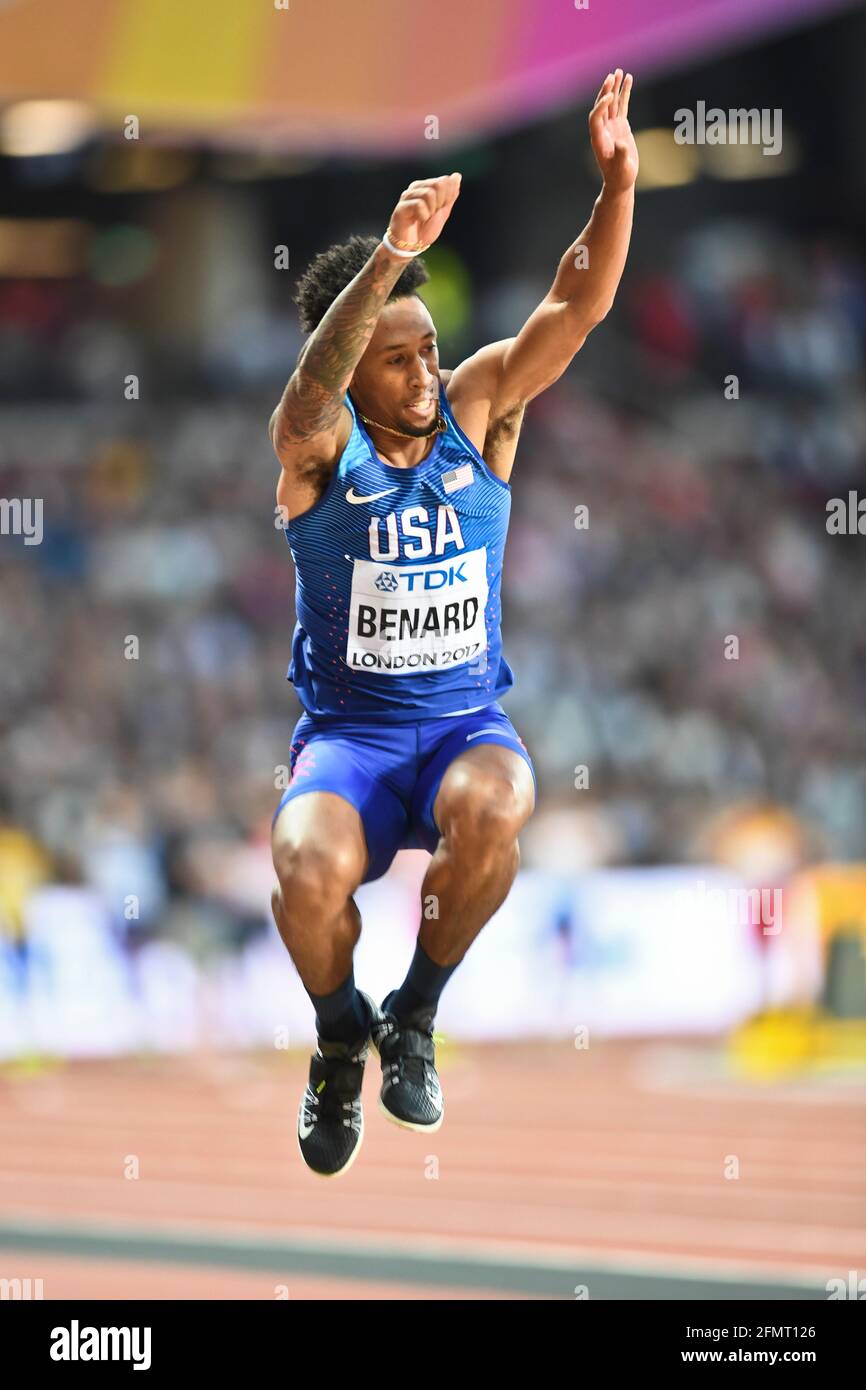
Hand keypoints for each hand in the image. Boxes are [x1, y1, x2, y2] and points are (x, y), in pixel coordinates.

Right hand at [386, 173, 461, 251]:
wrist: (411, 247)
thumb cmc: (425, 229)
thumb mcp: (443, 212)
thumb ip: (450, 195)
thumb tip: (457, 175)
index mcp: (425, 186)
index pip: (444, 181)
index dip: (447, 198)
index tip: (439, 210)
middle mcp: (415, 187)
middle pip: (438, 184)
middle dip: (440, 203)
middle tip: (432, 215)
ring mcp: (407, 196)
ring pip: (429, 194)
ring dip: (431, 211)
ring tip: (424, 219)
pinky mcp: (401, 207)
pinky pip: (419, 204)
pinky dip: (423, 216)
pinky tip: (418, 220)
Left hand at [589, 70, 637, 193]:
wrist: (621, 181)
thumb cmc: (619, 177)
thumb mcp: (621, 168)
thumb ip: (620, 155)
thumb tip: (621, 144)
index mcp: (599, 140)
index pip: (595, 118)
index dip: (600, 106)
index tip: (610, 96)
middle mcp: (603, 130)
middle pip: (602, 107)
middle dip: (606, 91)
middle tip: (612, 76)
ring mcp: (611, 127)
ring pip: (612, 103)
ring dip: (615, 88)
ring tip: (620, 72)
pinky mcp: (620, 126)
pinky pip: (621, 106)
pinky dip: (624, 93)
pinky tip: (629, 79)